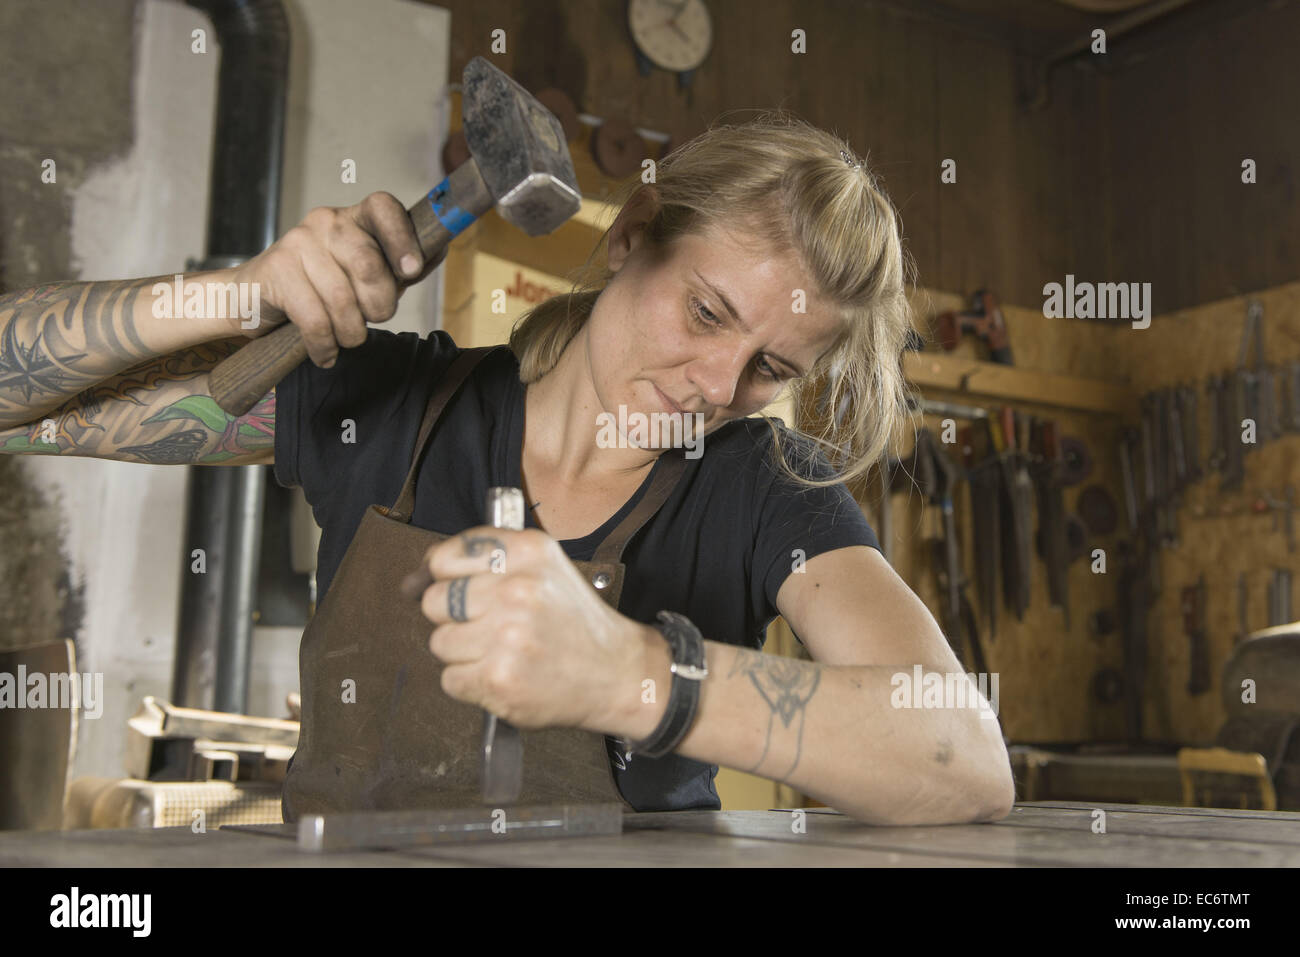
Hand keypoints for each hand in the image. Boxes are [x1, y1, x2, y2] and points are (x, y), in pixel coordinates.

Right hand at [229, 191, 442, 366]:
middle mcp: (327, 221)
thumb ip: (400, 267)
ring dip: (350, 333)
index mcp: (355, 218)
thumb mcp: (367, 277)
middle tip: (370, 320)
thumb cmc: (322, 288)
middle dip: (378, 306)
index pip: (384, 207)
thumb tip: (439, 250)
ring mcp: (298, 242)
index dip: (402, 237)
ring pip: (342, 299)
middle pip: (368, 264)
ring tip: (345, 339)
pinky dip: (324, 345)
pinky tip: (324, 353)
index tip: (411, 270)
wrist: (254, 299)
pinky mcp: (276, 269)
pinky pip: (314, 319)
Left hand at [408, 527, 646, 732]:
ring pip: (440, 643)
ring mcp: (507, 637)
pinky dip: (471, 683)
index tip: (463, 590)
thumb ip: (482, 561)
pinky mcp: (499, 680)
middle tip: (491, 626)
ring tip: (502, 653)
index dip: (445, 577)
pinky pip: (451, 680)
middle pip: (435, 601)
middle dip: (455, 618)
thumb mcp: (542, 567)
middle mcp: (516, 589)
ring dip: (464, 653)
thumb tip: (412, 582)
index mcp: (527, 552)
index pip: (444, 556)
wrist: (615, 672)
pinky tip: (503, 675)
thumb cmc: (572, 620)